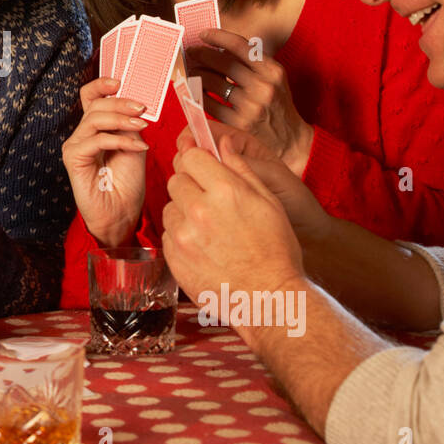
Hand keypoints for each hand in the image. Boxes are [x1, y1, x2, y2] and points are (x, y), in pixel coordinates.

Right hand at [61, 77, 148, 246]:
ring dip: (122, 120)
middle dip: (121, 102)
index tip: (120, 81)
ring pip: (95, 119)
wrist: (120, 214)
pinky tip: (136, 146)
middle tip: (142, 108)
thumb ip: (130, 125)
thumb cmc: (126, 183)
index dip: (101, 85)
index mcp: (95, 128)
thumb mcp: (134, 146)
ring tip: (141, 127)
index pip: (90, 96)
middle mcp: (82, 134)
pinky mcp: (73, 158)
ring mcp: (75, 145)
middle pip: (95, 104)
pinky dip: (119, 139)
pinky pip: (96, 140)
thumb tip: (136, 105)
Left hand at [175, 122, 333, 249]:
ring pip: (169, 207)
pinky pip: (167, 235)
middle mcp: (199, 210)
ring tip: (209, 229)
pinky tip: (203, 248)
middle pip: (176, 180)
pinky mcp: (174, 258)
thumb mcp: (268, 203)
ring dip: (183, 212)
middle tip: (209, 202)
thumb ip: (241, 169)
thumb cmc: (275, 251)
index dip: (197, 161)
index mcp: (225, 191)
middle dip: (190, 186)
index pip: (190, 157)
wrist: (268, 299)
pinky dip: (180, 237)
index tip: (203, 169)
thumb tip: (223, 144)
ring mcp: (183, 236)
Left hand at [187, 28, 313, 175]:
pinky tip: (197, 89)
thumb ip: (253, 62)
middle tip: (191, 52)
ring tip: (192, 70)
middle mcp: (263, 87)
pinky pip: (209, 103)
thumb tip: (219, 47)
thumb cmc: (277, 104)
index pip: (240, 46)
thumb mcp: (275, 78)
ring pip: (212, 82)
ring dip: (197, 73)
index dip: (218, 37)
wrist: (290, 139)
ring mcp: (250, 106)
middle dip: (202, 54)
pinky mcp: (237, 123)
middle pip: (223, 62)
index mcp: (273, 71)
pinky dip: (199, 94)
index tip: (204, 34)